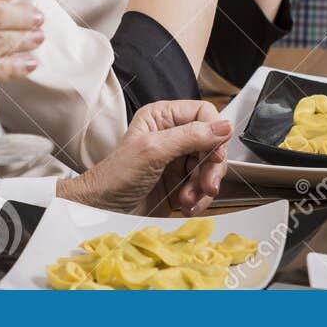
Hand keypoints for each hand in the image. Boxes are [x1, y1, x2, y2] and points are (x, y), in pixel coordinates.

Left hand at [57, 101, 232, 214]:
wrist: (102, 211)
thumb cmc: (115, 177)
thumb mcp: (152, 151)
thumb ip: (189, 136)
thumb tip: (224, 127)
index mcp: (163, 117)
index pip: (204, 114)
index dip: (215, 133)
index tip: (215, 154)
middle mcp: (173, 135)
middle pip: (212, 142)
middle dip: (210, 166)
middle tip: (207, 184)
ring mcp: (178, 159)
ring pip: (211, 166)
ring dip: (203, 186)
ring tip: (188, 198)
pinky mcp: (181, 181)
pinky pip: (204, 186)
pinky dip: (200, 198)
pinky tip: (187, 205)